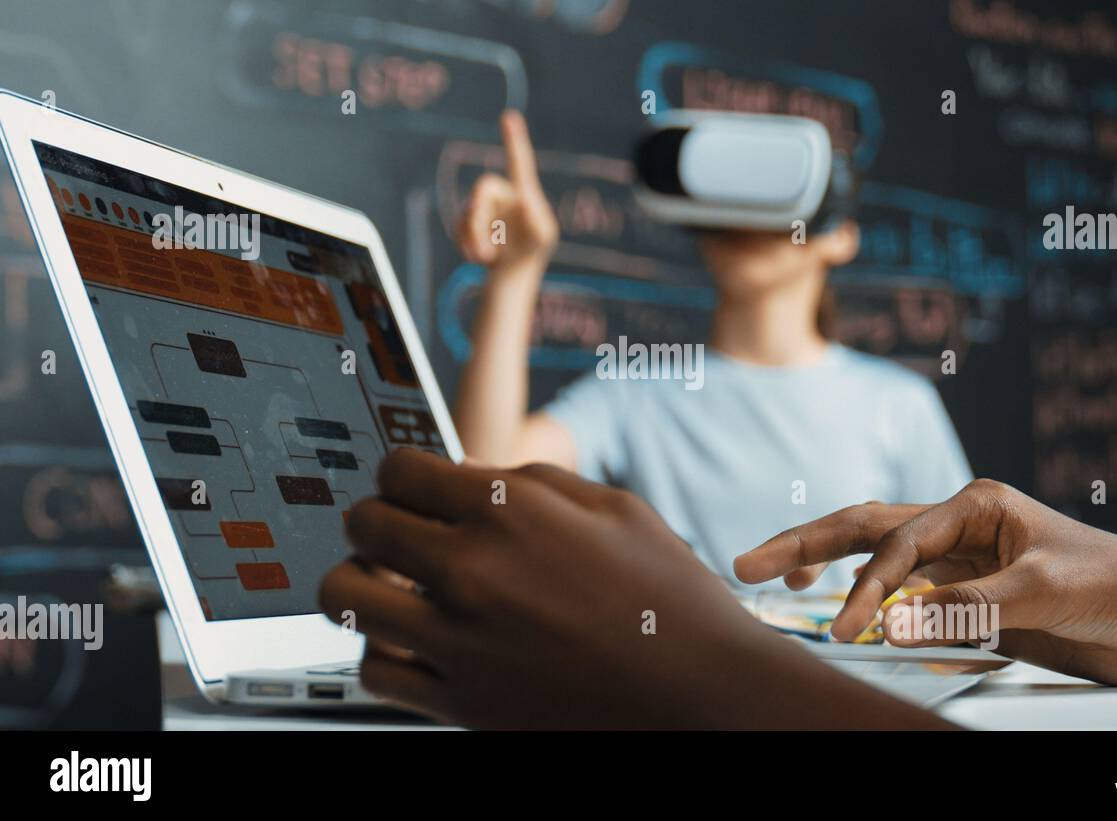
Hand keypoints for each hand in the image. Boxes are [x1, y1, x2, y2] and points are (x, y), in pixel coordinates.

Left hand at [319, 451, 949, 728]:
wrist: (701, 695)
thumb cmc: (671, 599)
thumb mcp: (616, 508)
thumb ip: (534, 481)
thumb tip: (475, 475)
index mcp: (511, 512)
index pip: (398, 470)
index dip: (399, 473)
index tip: (408, 486)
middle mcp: (472, 571)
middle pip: (364, 523)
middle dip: (374, 519)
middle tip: (394, 531)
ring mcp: (459, 641)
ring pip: (345, 596)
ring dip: (357, 580)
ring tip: (383, 584)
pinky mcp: (460, 703)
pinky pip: (375, 671)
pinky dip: (380, 651)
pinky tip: (409, 641)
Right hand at [455, 110, 557, 274]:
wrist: (513, 271)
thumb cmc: (533, 249)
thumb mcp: (541, 235)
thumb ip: (536, 217)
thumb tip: (524, 200)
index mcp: (522, 191)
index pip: (519, 163)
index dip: (514, 140)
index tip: (510, 116)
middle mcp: (501, 192)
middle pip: (482, 187)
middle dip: (480, 216)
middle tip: (485, 244)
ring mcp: (482, 206)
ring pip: (468, 211)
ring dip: (475, 237)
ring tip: (487, 256)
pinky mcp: (467, 221)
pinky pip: (459, 227)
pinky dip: (467, 245)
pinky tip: (479, 258)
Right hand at [735, 479, 1116, 684]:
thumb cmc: (1115, 585)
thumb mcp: (1040, 592)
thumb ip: (965, 606)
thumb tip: (890, 623)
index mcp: (975, 505)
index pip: (900, 542)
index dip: (870, 585)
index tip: (850, 627)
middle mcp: (958, 526)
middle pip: (866, 528)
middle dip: (806, 545)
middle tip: (750, 563)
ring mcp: (957, 560)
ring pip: (875, 554)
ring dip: (825, 563)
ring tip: (773, 571)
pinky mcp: (965, 593)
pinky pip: (902, 592)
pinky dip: (867, 596)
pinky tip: (841, 603)